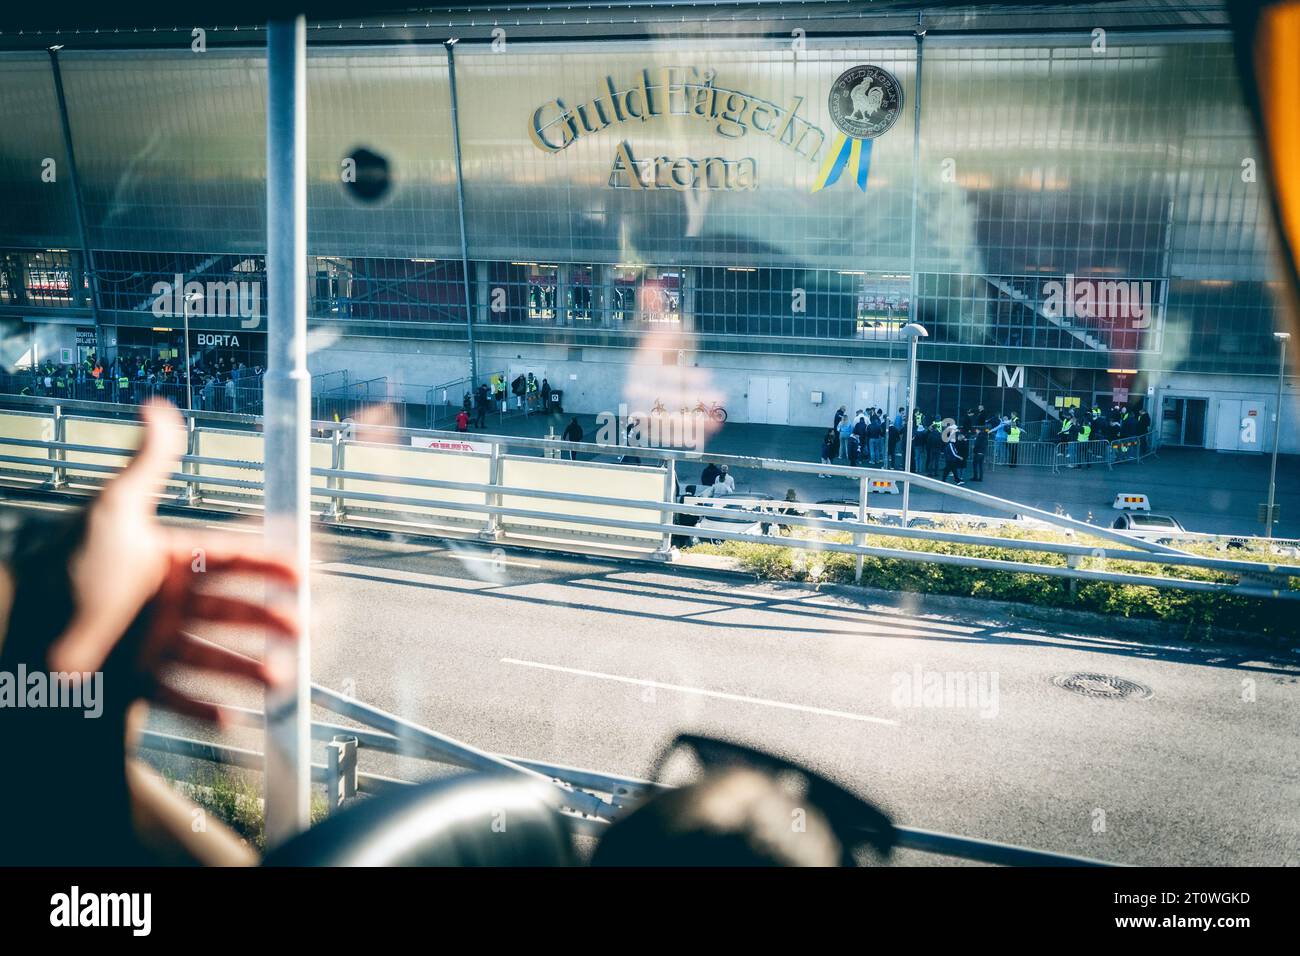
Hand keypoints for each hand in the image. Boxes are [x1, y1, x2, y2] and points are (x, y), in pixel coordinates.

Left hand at [47, 401, 298, 723]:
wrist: (15, 651)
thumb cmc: (64, 577)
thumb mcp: (111, 512)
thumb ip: (146, 464)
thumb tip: (159, 406)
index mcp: (164, 560)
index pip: (230, 556)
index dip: (270, 562)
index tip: (307, 568)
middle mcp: (163, 602)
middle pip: (232, 608)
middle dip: (270, 619)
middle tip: (305, 627)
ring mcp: (151, 643)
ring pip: (214, 655)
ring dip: (249, 667)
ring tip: (280, 679)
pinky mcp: (135, 684)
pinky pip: (181, 698)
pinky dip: (208, 709)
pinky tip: (235, 718)